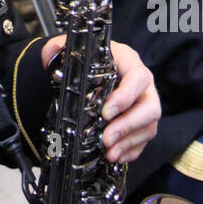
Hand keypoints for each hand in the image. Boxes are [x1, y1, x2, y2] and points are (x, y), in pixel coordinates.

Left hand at [41, 36, 160, 162]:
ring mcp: (144, 105)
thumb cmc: (89, 60)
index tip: (106, 112)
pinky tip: (114, 155)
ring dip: (128, 142)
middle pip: (150, 106)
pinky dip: (130, 150)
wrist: (92, 73)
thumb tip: (52, 51)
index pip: (138, 77)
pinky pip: (143, 140)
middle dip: (128, 125)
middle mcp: (143, 85)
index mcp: (129, 62)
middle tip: (106, 138)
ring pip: (149, 126)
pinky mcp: (142, 123)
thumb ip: (60, 48)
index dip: (126, 96)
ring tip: (108, 151)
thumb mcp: (74, 50)